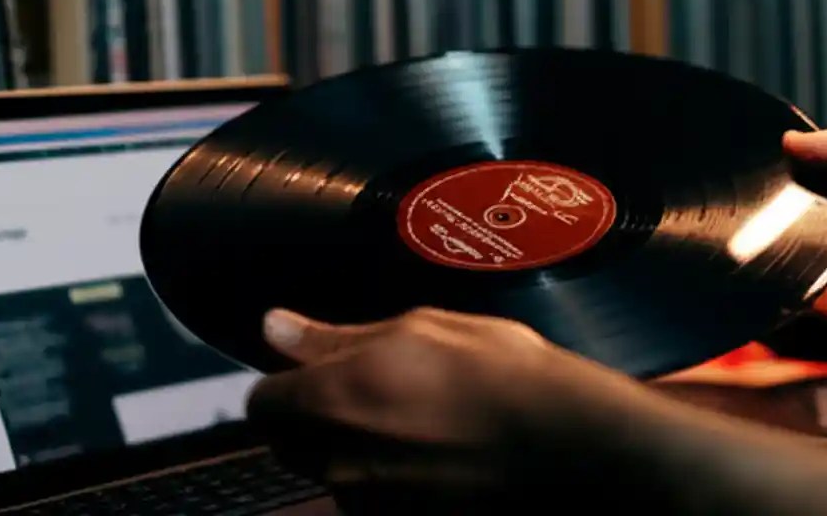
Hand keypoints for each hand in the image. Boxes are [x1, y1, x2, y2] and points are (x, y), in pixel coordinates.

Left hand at [245, 307, 660, 510]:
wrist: (564, 443)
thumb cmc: (498, 375)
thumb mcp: (417, 329)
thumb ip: (334, 337)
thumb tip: (275, 328)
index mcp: (330, 400)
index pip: (262, 402)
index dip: (287, 382)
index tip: (319, 370)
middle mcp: (337, 460)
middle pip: (289, 444)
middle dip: (312, 418)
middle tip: (366, 392)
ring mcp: (369, 501)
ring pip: (331, 473)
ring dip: (351, 450)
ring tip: (412, 421)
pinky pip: (370, 499)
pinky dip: (386, 478)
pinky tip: (430, 453)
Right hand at [782, 128, 826, 351]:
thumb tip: (791, 138)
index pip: (809, 171)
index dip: (793, 160)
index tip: (775, 149)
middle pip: (787, 202)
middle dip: (781, 192)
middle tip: (785, 186)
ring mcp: (824, 259)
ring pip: (777, 235)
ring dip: (779, 225)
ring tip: (798, 218)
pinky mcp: (814, 291)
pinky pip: (782, 272)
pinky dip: (780, 260)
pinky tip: (791, 247)